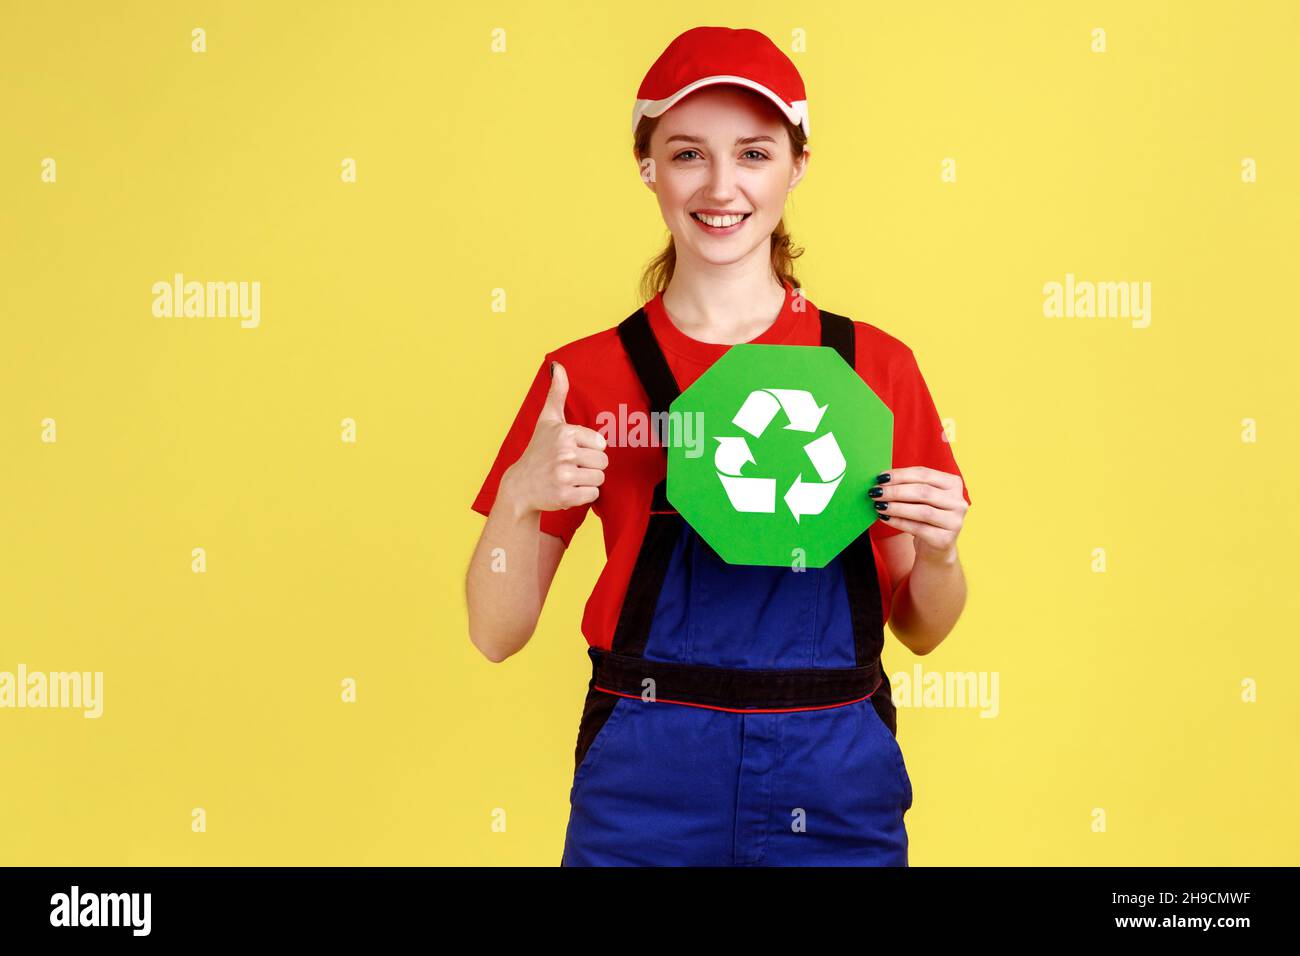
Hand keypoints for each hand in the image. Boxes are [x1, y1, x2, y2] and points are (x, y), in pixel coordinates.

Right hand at [502, 361, 608, 515]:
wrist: (521, 485)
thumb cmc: (538, 450)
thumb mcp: (547, 420)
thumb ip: (557, 392)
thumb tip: (557, 365)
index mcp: (564, 432)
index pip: (601, 443)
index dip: (589, 448)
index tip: (572, 450)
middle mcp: (564, 453)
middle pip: (603, 462)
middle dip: (590, 466)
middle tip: (570, 466)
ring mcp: (564, 476)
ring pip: (599, 478)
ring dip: (587, 481)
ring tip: (569, 477)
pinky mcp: (565, 496)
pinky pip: (593, 495)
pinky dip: (583, 495)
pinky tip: (567, 490)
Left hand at [868, 466, 967, 560]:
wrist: (936, 547)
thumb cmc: (925, 516)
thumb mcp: (921, 498)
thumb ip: (908, 485)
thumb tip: (881, 478)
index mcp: (953, 484)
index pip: (924, 474)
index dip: (900, 474)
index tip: (880, 477)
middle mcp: (958, 501)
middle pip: (923, 492)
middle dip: (895, 491)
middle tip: (875, 492)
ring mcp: (954, 521)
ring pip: (921, 510)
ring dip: (896, 507)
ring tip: (878, 505)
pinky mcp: (945, 539)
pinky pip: (918, 528)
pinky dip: (898, 522)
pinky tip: (884, 518)